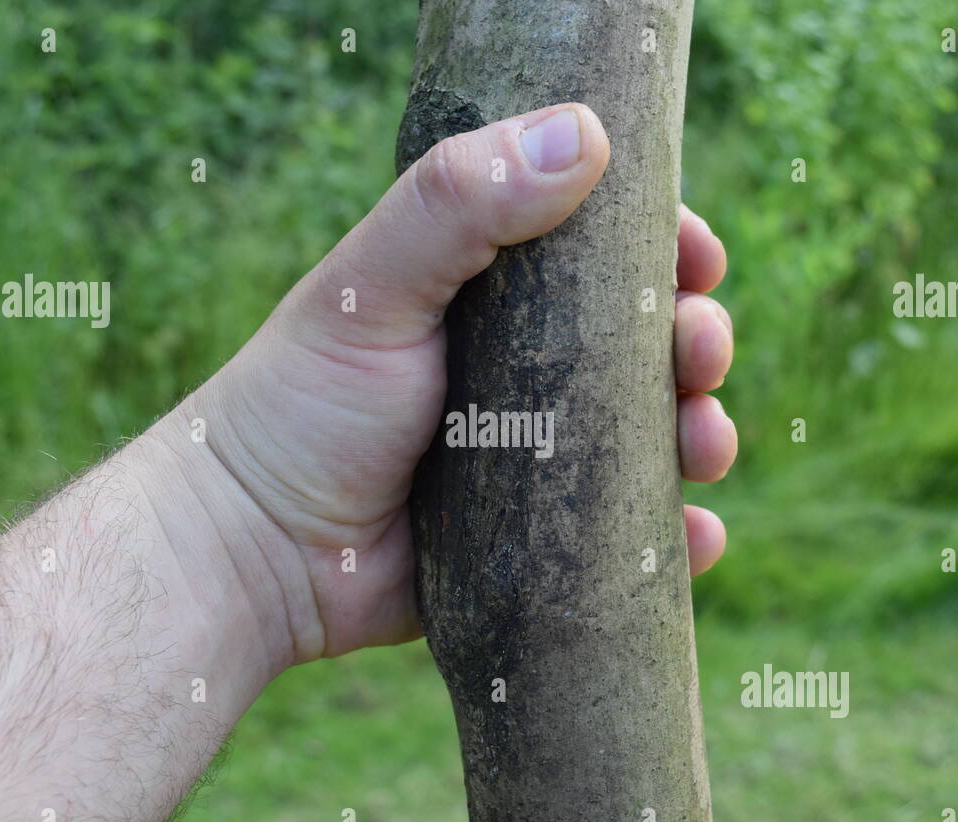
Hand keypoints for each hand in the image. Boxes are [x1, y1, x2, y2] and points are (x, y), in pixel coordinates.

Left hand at [159, 104, 736, 666]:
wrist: (252, 550)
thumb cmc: (300, 404)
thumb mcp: (373, 283)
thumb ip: (461, 202)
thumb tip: (586, 134)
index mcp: (492, 302)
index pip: (602, 256)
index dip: (664, 250)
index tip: (700, 256)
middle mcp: (524, 374)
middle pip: (644, 346)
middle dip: (695, 343)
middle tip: (701, 353)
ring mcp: (535, 459)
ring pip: (651, 439)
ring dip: (701, 435)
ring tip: (705, 449)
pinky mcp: (539, 541)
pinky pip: (627, 534)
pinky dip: (675, 537)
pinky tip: (697, 536)